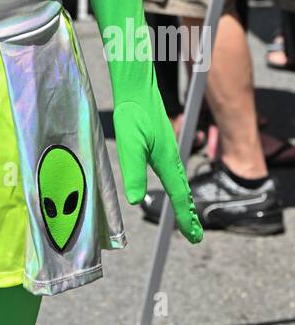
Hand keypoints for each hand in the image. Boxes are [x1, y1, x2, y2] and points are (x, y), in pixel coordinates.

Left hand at [112, 88, 203, 242]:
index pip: (179, 196)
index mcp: (166, 161)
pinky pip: (175, 171)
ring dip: (185, 202)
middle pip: (184, 192)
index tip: (194, 238)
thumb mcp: (129, 144)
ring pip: (181, 182)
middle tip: (195, 237)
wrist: (138, 87)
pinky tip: (175, 184)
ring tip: (188, 218)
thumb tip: (134, 200)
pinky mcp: (163, 143)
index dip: (185, 218)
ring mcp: (169, 150)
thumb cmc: (132, 114)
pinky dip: (179, 186)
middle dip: (189, 215)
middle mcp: (171, 158)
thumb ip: (132, 171)